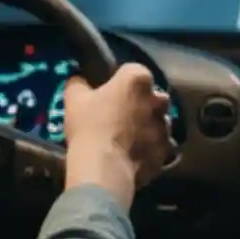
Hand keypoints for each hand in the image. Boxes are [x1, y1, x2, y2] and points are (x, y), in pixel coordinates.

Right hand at [62, 63, 175, 210]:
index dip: (120, 81)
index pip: (132, 70)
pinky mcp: (165, 150)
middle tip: (119, 116)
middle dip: (140, 102)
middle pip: (151, 95)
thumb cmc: (89, 126)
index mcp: (137, 79)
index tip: (109, 93)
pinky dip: (149, 147)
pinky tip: (134, 155)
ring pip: (158, 120)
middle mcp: (157, 99)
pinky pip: (159, 144)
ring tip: (128, 138)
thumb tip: (79, 80)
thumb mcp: (74, 99)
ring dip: (147, 125)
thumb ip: (78, 83)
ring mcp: (164, 126)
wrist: (103, 168)